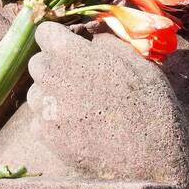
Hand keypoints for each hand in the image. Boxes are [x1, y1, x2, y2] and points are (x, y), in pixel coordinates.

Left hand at [25, 20, 188, 185]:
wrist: (151, 157)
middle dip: (54, 66)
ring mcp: (46, 109)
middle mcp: (52, 78)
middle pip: (38, 63)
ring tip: (81, 107)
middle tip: (79, 79)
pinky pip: (38, 121)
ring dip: (52, 95)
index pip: (44, 32)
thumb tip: (92, 42)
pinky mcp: (46, 137)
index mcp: (72, 53)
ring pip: (36, 93)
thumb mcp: (137, 63)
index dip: (58, 38)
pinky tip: (78, 128)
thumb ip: (107, 45)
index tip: (70, 47)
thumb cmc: (150, 104)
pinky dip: (53, 122)